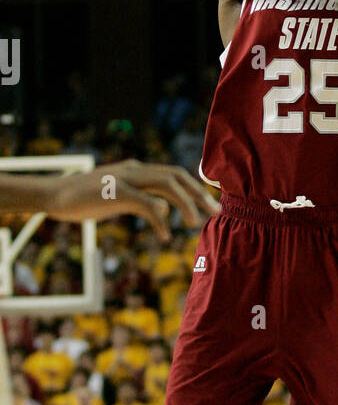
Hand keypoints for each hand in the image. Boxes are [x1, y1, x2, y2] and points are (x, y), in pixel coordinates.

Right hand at [46, 160, 219, 240]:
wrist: (53, 194)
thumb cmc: (84, 198)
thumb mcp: (117, 196)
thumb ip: (140, 198)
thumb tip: (162, 208)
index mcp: (136, 170)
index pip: (173, 173)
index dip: (195, 186)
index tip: (210, 202)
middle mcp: (134, 170)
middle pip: (176, 175)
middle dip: (198, 193)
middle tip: (216, 212)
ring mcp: (124, 179)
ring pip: (165, 184)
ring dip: (185, 203)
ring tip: (194, 222)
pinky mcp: (114, 191)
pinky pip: (145, 202)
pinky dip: (159, 218)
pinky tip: (164, 234)